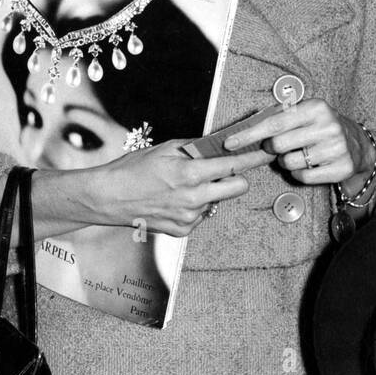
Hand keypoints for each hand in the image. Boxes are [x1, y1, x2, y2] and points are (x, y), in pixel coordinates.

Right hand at [80, 140, 270, 236]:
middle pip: (238, 188)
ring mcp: (189, 217)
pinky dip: (196, 206)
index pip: (234, 165)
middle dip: (235, 177)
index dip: (254, 158)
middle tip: (222, 170)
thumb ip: (196, 147)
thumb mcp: (166, 148)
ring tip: (183, 185)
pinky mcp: (182, 230)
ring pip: (217, 201)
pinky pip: (201, 215)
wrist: (107, 198)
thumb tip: (220, 144)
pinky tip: (175, 199)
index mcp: (191, 174)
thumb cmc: (133, 170)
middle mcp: (194, 198)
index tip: (267, 153)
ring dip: (210, 192)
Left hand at [223, 99, 370, 186]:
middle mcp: (328, 126)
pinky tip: (310, 164)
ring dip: (287, 162)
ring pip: (289, 163)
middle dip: (273, 149)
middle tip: (280, 146)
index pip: (274, 123)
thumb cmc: (322, 127)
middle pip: (279, 145)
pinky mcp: (340, 168)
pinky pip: (303, 177)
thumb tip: (245, 128)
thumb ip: (280, 117)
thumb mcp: (306, 113)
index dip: (250, 135)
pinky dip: (300, 173)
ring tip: (300, 154)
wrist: (358, 145)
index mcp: (316, 107)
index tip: (230, 143)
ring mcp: (336, 148)